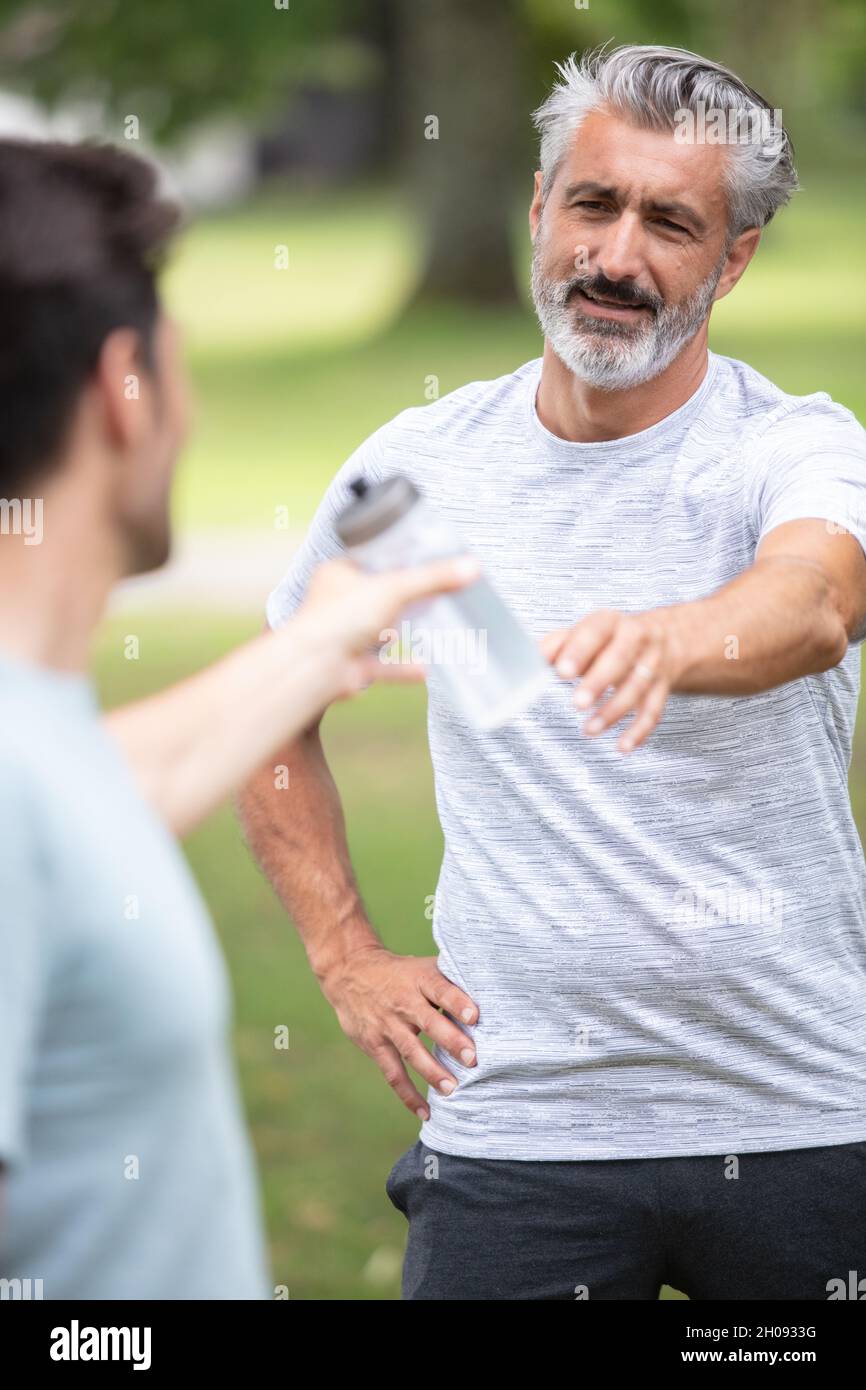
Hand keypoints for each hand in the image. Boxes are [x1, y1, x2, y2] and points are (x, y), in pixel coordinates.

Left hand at [299, 554, 479, 694]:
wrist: (315, 667)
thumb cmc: (339, 619)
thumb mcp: (394, 588)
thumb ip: (433, 579)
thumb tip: (472, 567)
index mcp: (339, 574)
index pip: (371, 560)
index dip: (396, 559)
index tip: (423, 559)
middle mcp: (337, 604)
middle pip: (376, 596)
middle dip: (402, 598)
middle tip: (434, 592)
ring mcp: (343, 636)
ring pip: (377, 631)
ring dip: (401, 632)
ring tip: (432, 624)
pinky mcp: (351, 666)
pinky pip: (382, 665)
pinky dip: (403, 667)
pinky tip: (426, 669)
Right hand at [319, 943, 478, 1119]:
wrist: (349, 972)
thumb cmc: (400, 973)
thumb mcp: (421, 967)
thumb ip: (449, 981)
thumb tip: (490, 993)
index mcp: (419, 980)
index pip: (439, 989)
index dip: (456, 1002)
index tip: (474, 1016)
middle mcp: (403, 1003)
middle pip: (429, 1023)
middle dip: (451, 1041)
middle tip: (473, 1059)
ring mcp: (387, 1025)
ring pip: (411, 1051)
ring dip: (432, 1072)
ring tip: (453, 1090)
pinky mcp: (375, 1045)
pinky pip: (393, 1073)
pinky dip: (408, 1094)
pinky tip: (425, 1112)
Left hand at [541, 608, 685, 751]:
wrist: (666, 637)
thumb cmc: (612, 638)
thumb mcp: (586, 633)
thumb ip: (558, 645)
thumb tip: (531, 658)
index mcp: (610, 622)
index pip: (594, 632)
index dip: (578, 652)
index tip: (562, 671)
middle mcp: (636, 639)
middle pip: (619, 659)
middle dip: (598, 682)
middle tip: (577, 702)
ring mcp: (653, 663)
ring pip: (637, 687)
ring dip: (613, 711)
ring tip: (590, 729)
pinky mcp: (662, 688)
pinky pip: (653, 711)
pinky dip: (638, 730)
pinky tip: (622, 746)